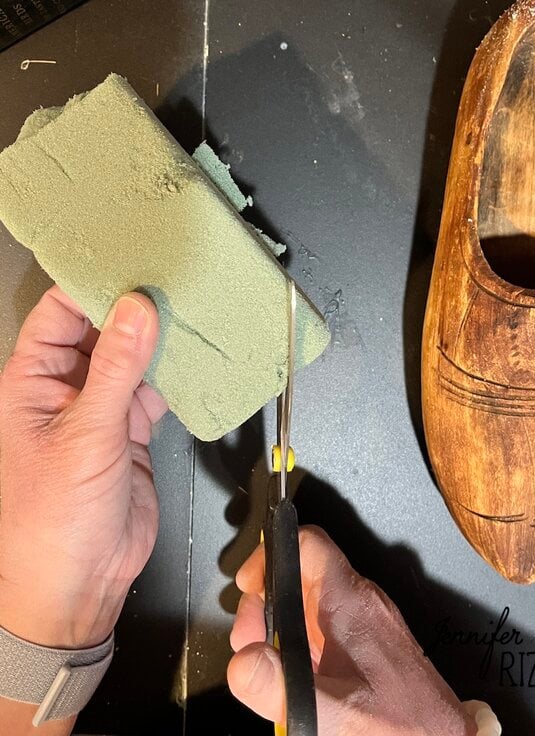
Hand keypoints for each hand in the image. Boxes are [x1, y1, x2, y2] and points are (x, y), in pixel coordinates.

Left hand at [0, 286, 166, 650]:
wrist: (79, 582)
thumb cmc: (54, 515)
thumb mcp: (86, 433)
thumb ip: (116, 368)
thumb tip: (136, 308)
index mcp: (33, 380)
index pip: (60, 314)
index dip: (92, 285)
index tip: (131, 258)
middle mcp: (65, 388)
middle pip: (100, 331)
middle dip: (133, 308)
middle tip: (173, 277)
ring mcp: (100, 409)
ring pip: (131, 359)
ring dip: (158, 340)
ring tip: (191, 307)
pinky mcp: (130, 431)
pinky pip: (153, 391)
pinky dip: (173, 376)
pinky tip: (195, 358)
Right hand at [228, 526, 475, 735]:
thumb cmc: (402, 726)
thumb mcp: (335, 715)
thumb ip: (285, 689)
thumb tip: (243, 662)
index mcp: (351, 602)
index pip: (309, 544)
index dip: (271, 555)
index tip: (248, 586)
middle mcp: (358, 601)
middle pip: (298, 574)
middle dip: (265, 604)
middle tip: (251, 643)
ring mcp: (361, 620)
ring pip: (306, 600)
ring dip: (279, 627)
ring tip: (270, 666)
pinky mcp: (363, 640)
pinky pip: (319, 626)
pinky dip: (297, 643)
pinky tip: (296, 677)